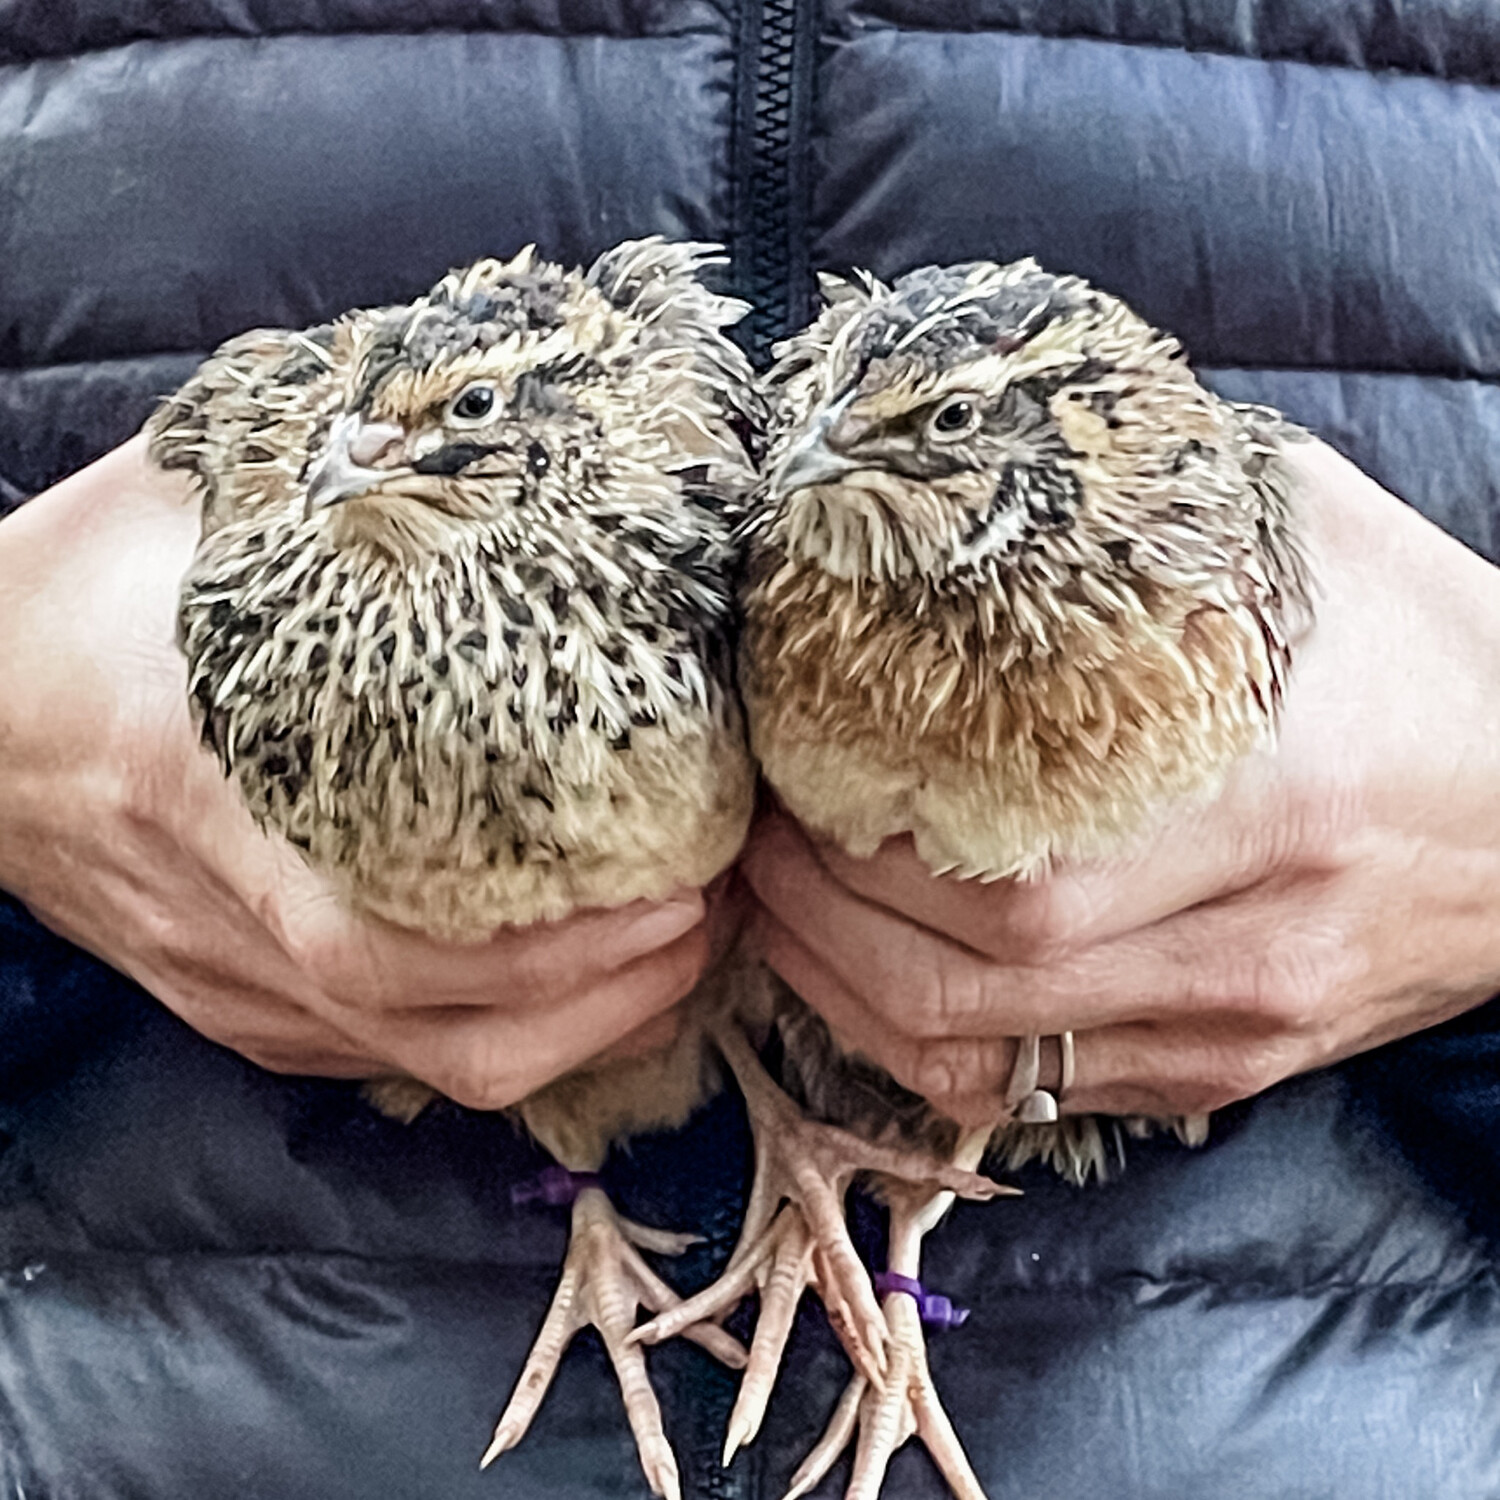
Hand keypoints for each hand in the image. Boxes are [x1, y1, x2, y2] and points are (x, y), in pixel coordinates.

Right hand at [0, 438, 719, 1108]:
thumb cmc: (85, 595)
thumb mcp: (200, 502)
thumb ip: (341, 469)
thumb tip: (507, 415)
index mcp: (208, 791)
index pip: (386, 933)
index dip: (547, 940)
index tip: (676, 880)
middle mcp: (231, 921)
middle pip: (441, 1024)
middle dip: (609, 986)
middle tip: (714, 902)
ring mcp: (238, 985)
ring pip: (431, 1061)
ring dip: (583, 1021)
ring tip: (680, 942)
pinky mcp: (245, 1010)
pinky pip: (396, 1056)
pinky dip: (515, 1030)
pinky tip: (587, 973)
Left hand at [742, 438, 1499, 1128]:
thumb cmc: (1426, 653)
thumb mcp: (1302, 538)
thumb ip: (1139, 517)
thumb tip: (972, 471)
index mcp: (1260, 799)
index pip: (1004, 878)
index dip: (858, 850)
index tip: (788, 785)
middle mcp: (1238, 940)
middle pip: (964, 986)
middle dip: (818, 925)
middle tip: (755, 852)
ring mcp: (1230, 1024)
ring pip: (983, 1066)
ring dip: (848, 999)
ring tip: (784, 920)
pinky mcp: (1226, 1072)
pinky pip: (1040, 1098)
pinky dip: (927, 1051)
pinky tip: (875, 986)